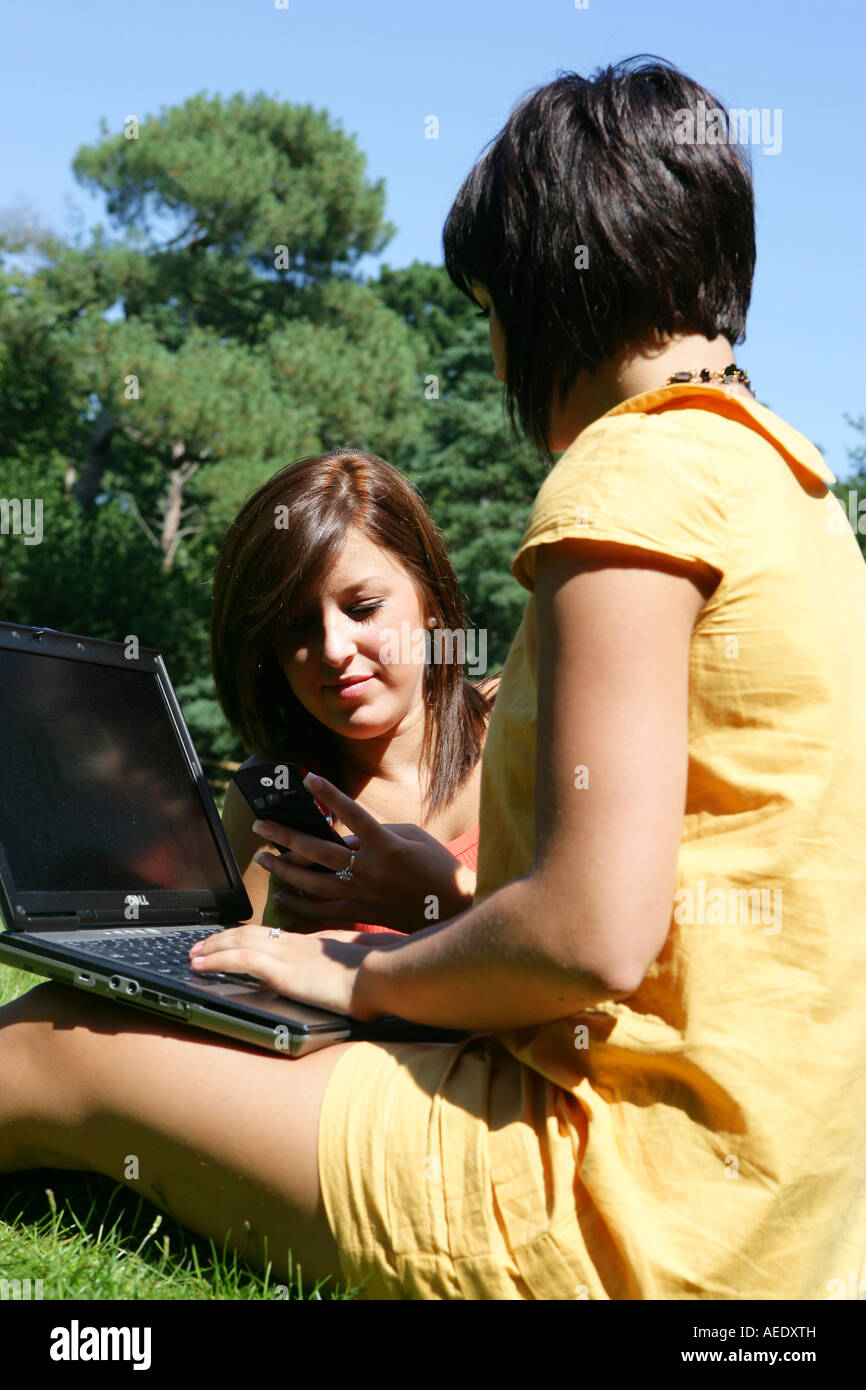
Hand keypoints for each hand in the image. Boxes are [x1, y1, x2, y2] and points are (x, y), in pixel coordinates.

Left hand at [188, 923, 396, 1021]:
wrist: (385, 975)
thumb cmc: (381, 975)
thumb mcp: (360, 968)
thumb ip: (347, 969)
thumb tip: (350, 980)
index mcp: (314, 944)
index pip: (273, 935)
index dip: (248, 936)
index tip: (233, 940)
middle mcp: (297, 944)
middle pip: (251, 933)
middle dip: (223, 938)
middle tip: (202, 945)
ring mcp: (289, 955)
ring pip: (240, 942)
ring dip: (212, 947)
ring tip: (193, 954)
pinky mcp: (283, 970)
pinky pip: (241, 959)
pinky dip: (217, 959)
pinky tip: (201, 965)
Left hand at [250, 772, 474, 931]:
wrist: (452, 910)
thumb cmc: (437, 867)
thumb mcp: (414, 837)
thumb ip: (379, 832)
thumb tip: (347, 835)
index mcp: (388, 846)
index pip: (354, 815)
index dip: (330, 796)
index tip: (308, 779)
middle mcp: (372, 870)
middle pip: (321, 852)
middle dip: (287, 837)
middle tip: (262, 826)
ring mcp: (364, 895)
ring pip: (314, 883)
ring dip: (284, 869)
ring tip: (261, 858)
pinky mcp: (362, 914)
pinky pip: (324, 910)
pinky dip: (300, 903)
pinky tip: (281, 894)